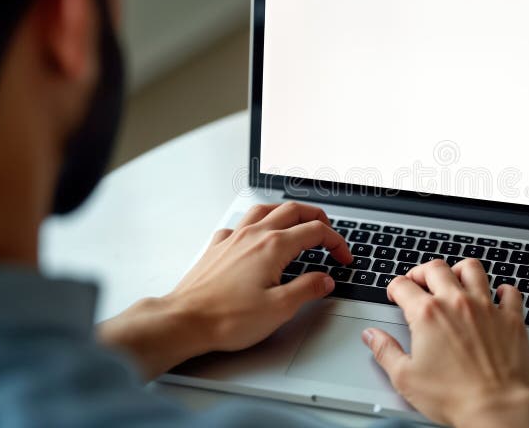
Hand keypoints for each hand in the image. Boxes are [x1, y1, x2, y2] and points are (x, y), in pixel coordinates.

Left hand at [98, 201, 350, 378]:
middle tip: (328, 232)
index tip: (343, 257)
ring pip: (265, 209)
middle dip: (317, 217)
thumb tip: (325, 280)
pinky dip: (256, 223)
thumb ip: (308, 289)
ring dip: (287, 211)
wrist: (185, 320)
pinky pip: (241, 224)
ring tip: (297, 220)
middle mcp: (254, 234)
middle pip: (293, 210)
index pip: (315, 231)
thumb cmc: (227, 318)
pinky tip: (256, 235)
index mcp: (273, 246)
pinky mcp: (218, 247)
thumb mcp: (280, 308)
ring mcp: (234, 237)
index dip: (336, 242)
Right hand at [362, 259, 528, 427]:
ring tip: (455, 278)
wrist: (496, 409)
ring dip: (460, 270)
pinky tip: (497, 295)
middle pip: (436, 268)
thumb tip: (372, 336)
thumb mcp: (405, 378)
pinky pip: (510, 292)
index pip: (403, 285)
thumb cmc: (453, 397)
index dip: (394, 287)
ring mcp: (486, 307)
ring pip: (472, 269)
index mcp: (428, 314)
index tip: (395, 294)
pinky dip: (503, 290)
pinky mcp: (511, 318)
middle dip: (422, 271)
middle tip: (419, 281)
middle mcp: (457, 303)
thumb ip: (385, 351)